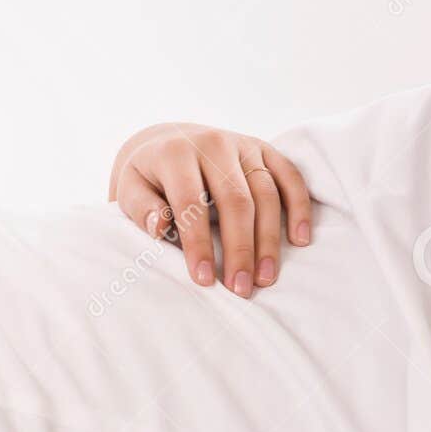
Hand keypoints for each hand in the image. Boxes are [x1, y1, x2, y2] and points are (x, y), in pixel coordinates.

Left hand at [109, 122, 312, 297]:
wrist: (168, 142)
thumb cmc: (147, 178)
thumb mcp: (130, 189)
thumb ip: (141, 208)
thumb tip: (159, 227)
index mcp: (175, 153)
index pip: (190, 203)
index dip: (198, 243)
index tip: (204, 280)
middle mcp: (213, 144)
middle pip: (235, 201)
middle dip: (239, 249)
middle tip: (241, 288)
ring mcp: (243, 145)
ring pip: (266, 193)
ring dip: (269, 239)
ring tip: (265, 277)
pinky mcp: (264, 149)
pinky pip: (290, 176)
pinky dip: (299, 207)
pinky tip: (300, 240)